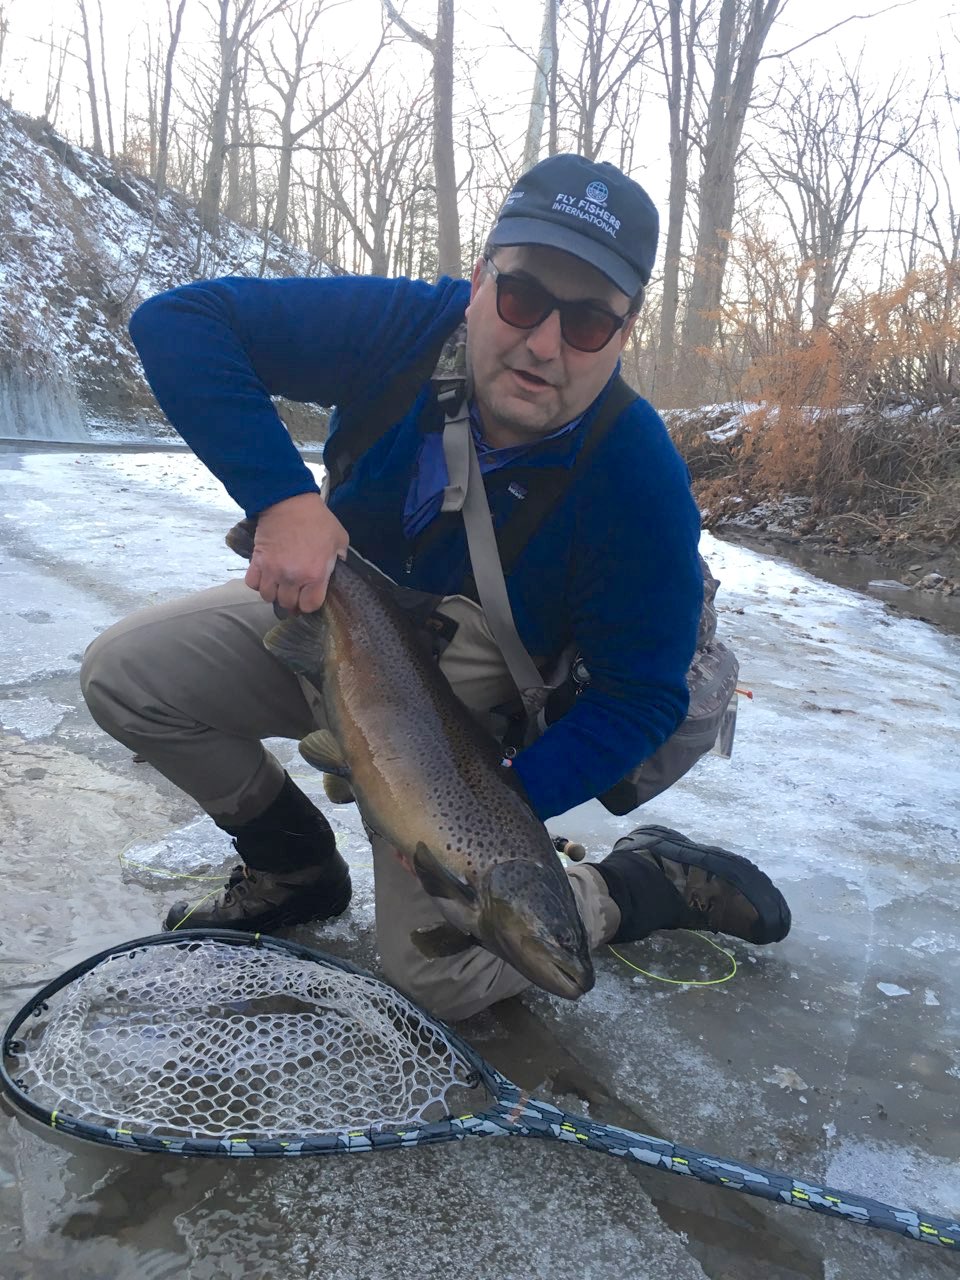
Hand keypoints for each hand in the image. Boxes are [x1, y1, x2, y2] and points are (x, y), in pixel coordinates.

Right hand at [244, 492, 347, 612]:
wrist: (289, 501)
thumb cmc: (317, 519)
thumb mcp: (340, 538)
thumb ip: (340, 557)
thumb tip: (338, 565)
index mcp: (315, 574)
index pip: (309, 605)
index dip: (309, 604)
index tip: (309, 598)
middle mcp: (292, 577)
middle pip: (287, 603)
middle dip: (292, 601)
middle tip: (295, 592)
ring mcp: (272, 570)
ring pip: (268, 596)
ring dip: (275, 593)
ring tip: (280, 585)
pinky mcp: (257, 561)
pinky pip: (252, 583)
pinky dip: (258, 583)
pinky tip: (266, 577)